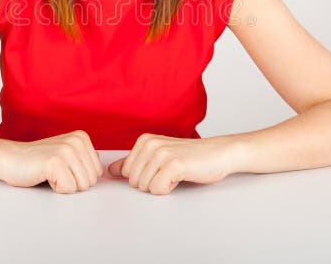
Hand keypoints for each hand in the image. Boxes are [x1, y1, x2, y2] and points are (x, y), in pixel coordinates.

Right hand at [1, 130, 103, 193]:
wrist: (9, 158)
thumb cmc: (35, 160)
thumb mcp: (64, 154)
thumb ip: (82, 156)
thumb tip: (100, 160)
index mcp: (81, 138)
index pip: (97, 172)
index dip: (78, 177)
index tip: (62, 168)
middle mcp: (77, 141)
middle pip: (92, 180)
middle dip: (73, 183)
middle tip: (55, 172)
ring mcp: (67, 150)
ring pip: (82, 186)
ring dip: (65, 186)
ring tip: (50, 173)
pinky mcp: (56, 162)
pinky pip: (69, 189)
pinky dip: (56, 189)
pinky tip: (45, 176)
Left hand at [107, 133, 228, 194]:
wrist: (219, 153)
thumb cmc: (190, 157)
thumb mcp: (158, 156)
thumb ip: (134, 163)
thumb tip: (111, 170)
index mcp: (144, 141)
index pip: (126, 173)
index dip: (144, 177)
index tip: (160, 169)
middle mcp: (150, 144)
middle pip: (133, 182)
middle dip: (152, 183)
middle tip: (170, 172)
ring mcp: (161, 153)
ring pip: (145, 187)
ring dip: (162, 186)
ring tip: (176, 173)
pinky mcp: (174, 164)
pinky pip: (158, 190)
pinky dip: (170, 189)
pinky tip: (181, 176)